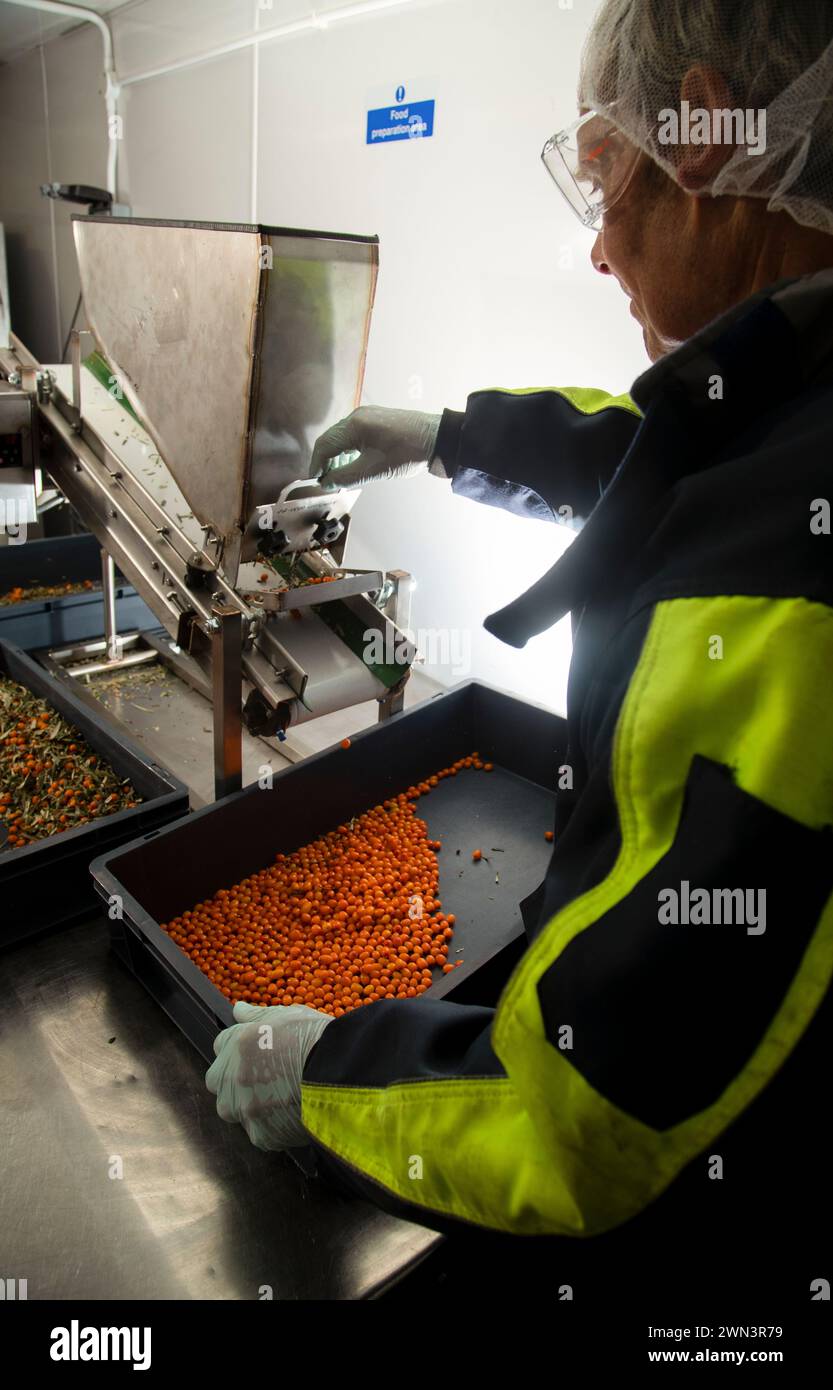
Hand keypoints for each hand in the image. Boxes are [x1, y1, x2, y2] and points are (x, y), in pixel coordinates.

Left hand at [205, 1001, 333, 1150]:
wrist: (337, 1071)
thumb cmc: (314, 1039)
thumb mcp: (286, 1015)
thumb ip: (256, 1015)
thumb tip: (238, 1010)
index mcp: (235, 1044)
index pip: (222, 1046)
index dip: (242, 1049)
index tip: (260, 1053)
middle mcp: (231, 1077)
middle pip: (221, 1082)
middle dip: (237, 1080)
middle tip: (270, 1077)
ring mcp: (244, 1109)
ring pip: (237, 1111)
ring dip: (252, 1106)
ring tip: (283, 1097)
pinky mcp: (261, 1134)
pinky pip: (260, 1133)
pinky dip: (274, 1127)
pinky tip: (294, 1113)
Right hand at [308, 406, 442, 487]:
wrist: (438, 439)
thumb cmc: (406, 454)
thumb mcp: (373, 469)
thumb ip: (345, 476)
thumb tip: (326, 482)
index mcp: (353, 425)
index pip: (324, 445)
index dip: (317, 464)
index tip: (316, 481)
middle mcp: (357, 416)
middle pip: (332, 439)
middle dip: (326, 460)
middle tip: (327, 480)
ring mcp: (368, 415)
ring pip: (343, 437)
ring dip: (339, 456)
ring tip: (341, 475)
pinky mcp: (378, 419)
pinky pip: (355, 434)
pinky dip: (351, 449)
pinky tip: (355, 463)